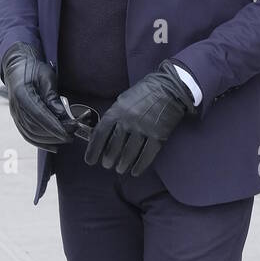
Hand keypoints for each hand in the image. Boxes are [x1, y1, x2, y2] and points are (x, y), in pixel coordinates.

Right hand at [1, 42, 74, 148]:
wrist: (18, 68)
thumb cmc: (34, 70)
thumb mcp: (47, 77)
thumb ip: (53, 97)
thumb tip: (61, 115)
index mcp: (22, 94)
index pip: (39, 115)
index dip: (54, 127)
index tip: (69, 133)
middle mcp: (16, 107)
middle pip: (35, 127)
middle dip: (55, 134)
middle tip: (73, 133)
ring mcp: (15, 115)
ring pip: (31, 134)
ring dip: (50, 140)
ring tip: (67, 138)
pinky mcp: (18, 119)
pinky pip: (28, 135)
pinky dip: (41, 143)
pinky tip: (54, 146)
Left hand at [84, 60, 195, 175]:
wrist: (169, 88)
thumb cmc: (144, 94)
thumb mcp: (123, 101)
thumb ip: (113, 116)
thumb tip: (102, 135)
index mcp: (117, 111)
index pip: (101, 134)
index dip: (93, 149)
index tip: (90, 160)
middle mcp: (128, 121)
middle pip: (114, 146)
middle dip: (109, 159)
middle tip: (107, 165)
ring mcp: (144, 129)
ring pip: (129, 153)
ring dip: (123, 164)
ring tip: (120, 169)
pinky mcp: (158, 136)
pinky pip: (147, 155)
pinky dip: (140, 165)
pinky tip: (135, 171)